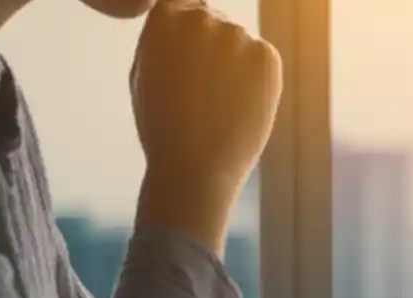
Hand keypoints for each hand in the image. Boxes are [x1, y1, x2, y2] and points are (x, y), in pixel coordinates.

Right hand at [132, 0, 281, 254]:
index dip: (186, 35)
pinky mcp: (268, 56)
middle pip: (213, 21)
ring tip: (220, 103)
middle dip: (211, 47)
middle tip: (204, 91)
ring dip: (235, 63)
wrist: (195, 166)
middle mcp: (202, 16)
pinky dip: (257, 79)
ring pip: (239, 42)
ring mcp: (237, 34)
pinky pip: (263, 59)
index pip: (181, 5)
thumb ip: (162, 39)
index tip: (186, 63)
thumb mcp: (144, 72)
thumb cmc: (162, 126)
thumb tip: (179, 18)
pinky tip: (240, 105)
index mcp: (164, 16)